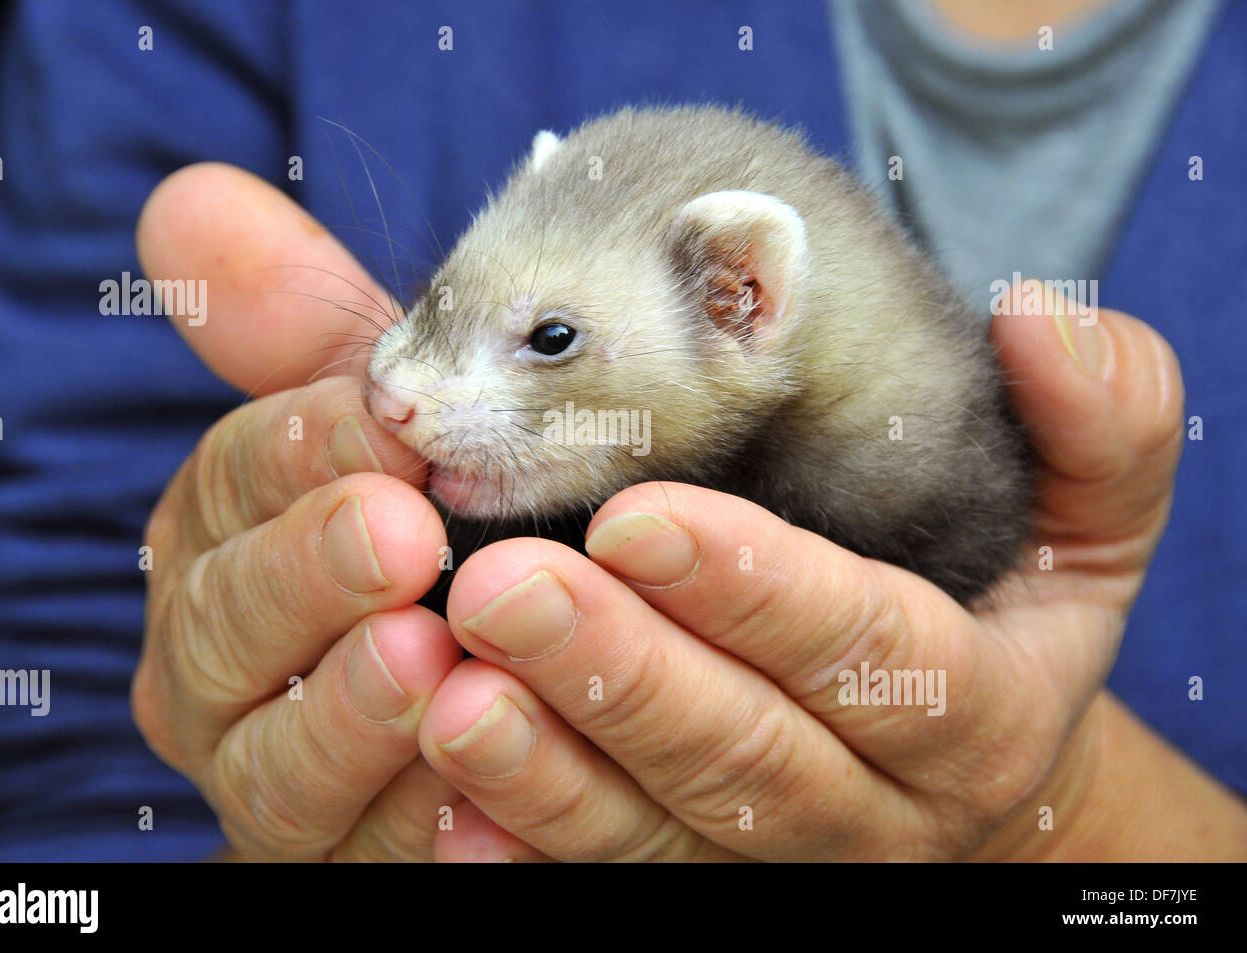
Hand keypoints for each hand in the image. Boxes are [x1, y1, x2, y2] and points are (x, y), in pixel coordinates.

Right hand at [131, 163, 462, 860]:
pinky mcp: (349, 859)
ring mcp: (278, 775)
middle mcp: (224, 667)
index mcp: (223, 543)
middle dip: (308, 577)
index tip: (385, 426)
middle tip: (401, 538)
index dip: (296, 452)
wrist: (470, 691)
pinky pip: (372, 858)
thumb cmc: (410, 536)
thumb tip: (187, 201)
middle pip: (228, 626)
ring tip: (431, 668)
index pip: (231, 486)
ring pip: (282, 763)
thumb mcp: (376, 435)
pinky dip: (420, 832)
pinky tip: (478, 803)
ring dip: (352, 717)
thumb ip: (301, 341)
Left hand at [417, 287, 1246, 860]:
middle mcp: (869, 802)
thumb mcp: (1090, 518)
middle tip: (503, 585)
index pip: (868, 649)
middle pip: (741, 749)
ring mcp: (773, 853)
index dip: (757, 589)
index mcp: (971, 707)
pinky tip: (447, 800)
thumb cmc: (1007, 608)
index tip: (639, 518)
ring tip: (453, 691)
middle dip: (621, 670)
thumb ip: (1098, 425)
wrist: (960, 757)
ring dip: (549, 765)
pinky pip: (605, 873)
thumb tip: (1037, 314)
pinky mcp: (697, 870)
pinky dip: (524, 842)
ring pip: (655, 827)